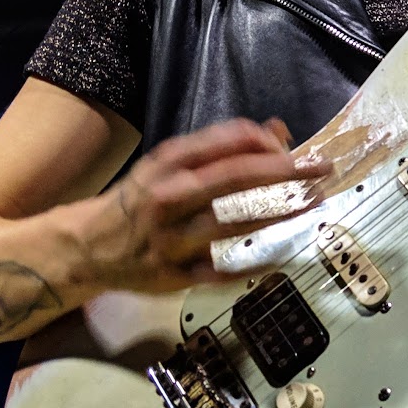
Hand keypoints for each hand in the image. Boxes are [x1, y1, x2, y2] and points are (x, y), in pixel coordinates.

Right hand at [68, 119, 330, 293]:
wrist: (85, 248)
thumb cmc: (139, 199)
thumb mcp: (171, 166)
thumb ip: (222, 148)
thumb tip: (278, 130)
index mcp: (166, 164)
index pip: (223, 143)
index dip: (264, 142)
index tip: (295, 147)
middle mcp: (167, 198)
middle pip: (232, 178)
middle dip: (282, 170)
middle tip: (321, 169)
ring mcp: (169, 240)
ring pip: (230, 226)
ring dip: (277, 216)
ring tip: (312, 205)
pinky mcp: (172, 277)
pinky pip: (220, 271)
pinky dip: (252, 265)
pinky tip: (282, 257)